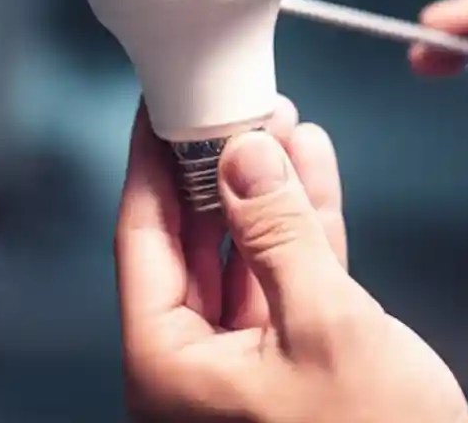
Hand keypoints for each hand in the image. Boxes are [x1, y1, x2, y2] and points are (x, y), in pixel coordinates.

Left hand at [116, 97, 467, 421]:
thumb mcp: (323, 328)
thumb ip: (279, 234)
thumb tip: (244, 158)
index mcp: (171, 367)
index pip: (143, 239)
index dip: (150, 163)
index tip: (156, 108)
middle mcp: (198, 366)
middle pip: (193, 239)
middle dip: (216, 166)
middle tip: (228, 101)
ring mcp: (248, 363)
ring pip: (244, 250)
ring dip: (265, 186)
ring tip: (277, 119)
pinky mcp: (298, 359)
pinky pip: (287, 274)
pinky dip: (302, 221)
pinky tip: (312, 169)